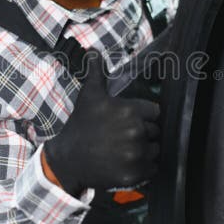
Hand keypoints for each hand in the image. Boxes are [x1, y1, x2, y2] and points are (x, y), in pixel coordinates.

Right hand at [43, 51, 160, 195]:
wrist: (68, 158)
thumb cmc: (81, 124)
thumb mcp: (89, 95)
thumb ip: (97, 71)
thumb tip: (93, 49)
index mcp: (129, 111)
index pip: (155, 112)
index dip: (144, 116)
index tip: (129, 121)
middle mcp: (135, 131)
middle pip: (155, 131)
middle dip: (144, 134)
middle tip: (123, 137)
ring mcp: (135, 154)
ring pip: (155, 150)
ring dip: (145, 151)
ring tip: (125, 150)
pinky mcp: (134, 174)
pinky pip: (152, 169)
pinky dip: (144, 168)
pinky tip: (127, 163)